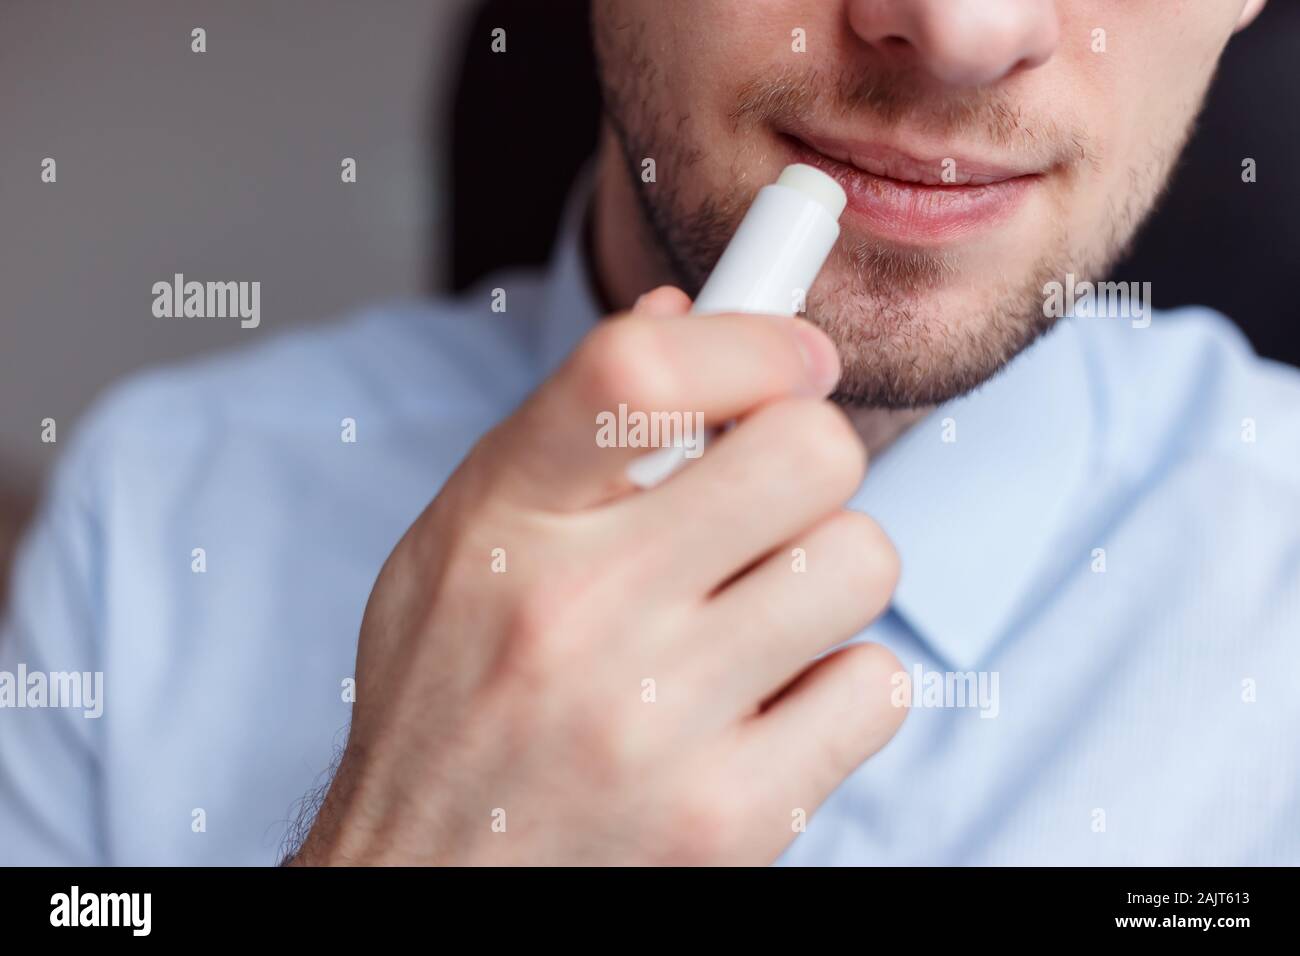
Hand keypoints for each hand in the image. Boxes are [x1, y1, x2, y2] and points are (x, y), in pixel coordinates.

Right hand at [289, 287, 905, 864]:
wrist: (429, 880)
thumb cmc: (449, 699)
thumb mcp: (463, 541)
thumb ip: (571, 429)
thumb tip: (689, 315)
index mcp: (506, 521)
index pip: (643, 367)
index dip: (754, 336)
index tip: (796, 357)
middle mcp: (579, 613)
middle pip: (805, 452)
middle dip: (810, 456)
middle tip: (775, 496)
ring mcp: (658, 721)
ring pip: (860, 560)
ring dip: (828, 574)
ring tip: (759, 611)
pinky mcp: (731, 816)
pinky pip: (876, 687)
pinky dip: (840, 687)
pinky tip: (769, 705)